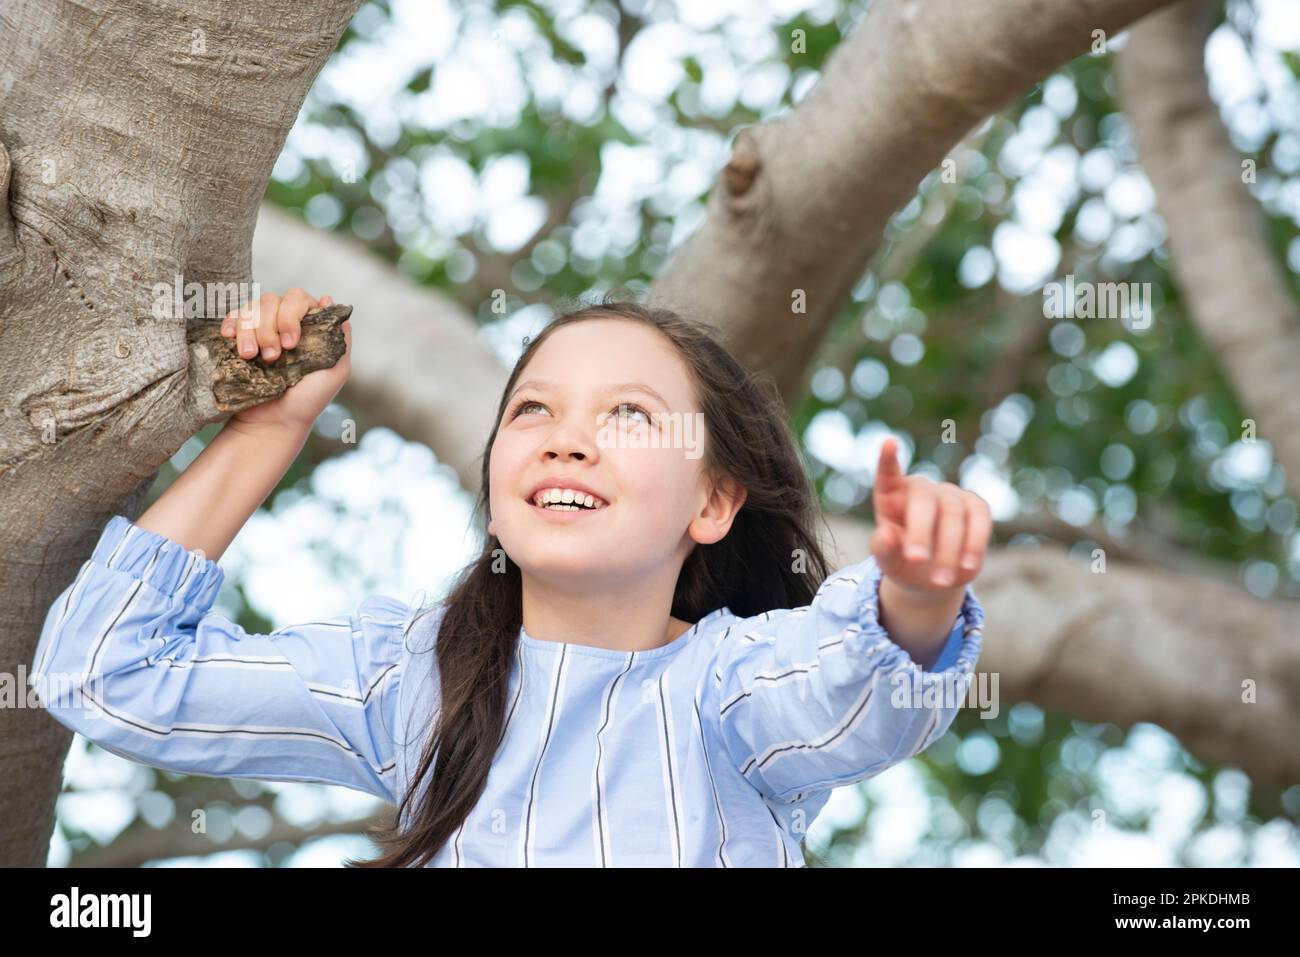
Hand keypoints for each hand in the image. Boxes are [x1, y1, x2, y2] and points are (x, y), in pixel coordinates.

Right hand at [221, 289, 351, 431]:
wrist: (273, 423)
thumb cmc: (307, 401)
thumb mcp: (335, 372)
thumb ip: (340, 338)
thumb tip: (331, 301)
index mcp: (309, 327)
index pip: (299, 299)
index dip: (292, 315)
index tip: (292, 344)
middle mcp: (285, 324)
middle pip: (272, 300)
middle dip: (270, 327)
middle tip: (272, 357)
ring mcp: (261, 329)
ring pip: (251, 307)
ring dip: (250, 331)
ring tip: (250, 357)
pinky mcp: (239, 338)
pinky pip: (232, 317)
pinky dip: (230, 323)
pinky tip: (229, 337)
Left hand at [869, 437, 990, 594]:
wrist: (932, 576)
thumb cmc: (902, 563)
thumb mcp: (888, 562)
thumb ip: (882, 550)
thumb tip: (884, 534)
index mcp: (891, 496)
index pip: (888, 473)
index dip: (888, 459)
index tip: (889, 442)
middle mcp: (921, 489)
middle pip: (923, 499)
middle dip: (920, 531)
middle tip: (916, 560)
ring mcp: (950, 495)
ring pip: (953, 512)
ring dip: (948, 549)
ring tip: (940, 581)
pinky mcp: (975, 506)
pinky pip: (979, 518)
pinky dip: (974, 543)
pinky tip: (967, 566)